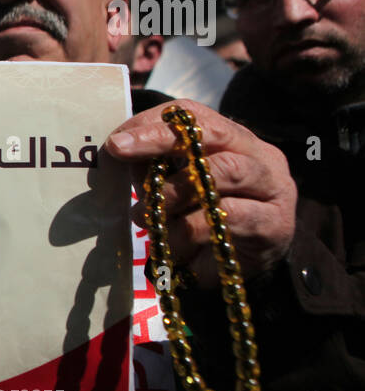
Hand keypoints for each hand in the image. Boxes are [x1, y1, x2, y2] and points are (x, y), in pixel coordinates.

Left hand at [106, 100, 297, 287]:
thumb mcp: (171, 191)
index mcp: (232, 140)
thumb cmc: (198, 224)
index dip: (152, 122)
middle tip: (119, 149)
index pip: (194, 115)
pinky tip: (171, 246)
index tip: (116, 139)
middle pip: (212, 134)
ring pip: (222, 171)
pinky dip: (188, 231)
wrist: (235, 275)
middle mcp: (259, 156)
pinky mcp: (274, 224)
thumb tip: (117, 149)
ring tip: (143, 216)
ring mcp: (273, 188)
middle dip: (159, 139)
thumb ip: (152, 169)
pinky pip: (224, 218)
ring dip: (172, 193)